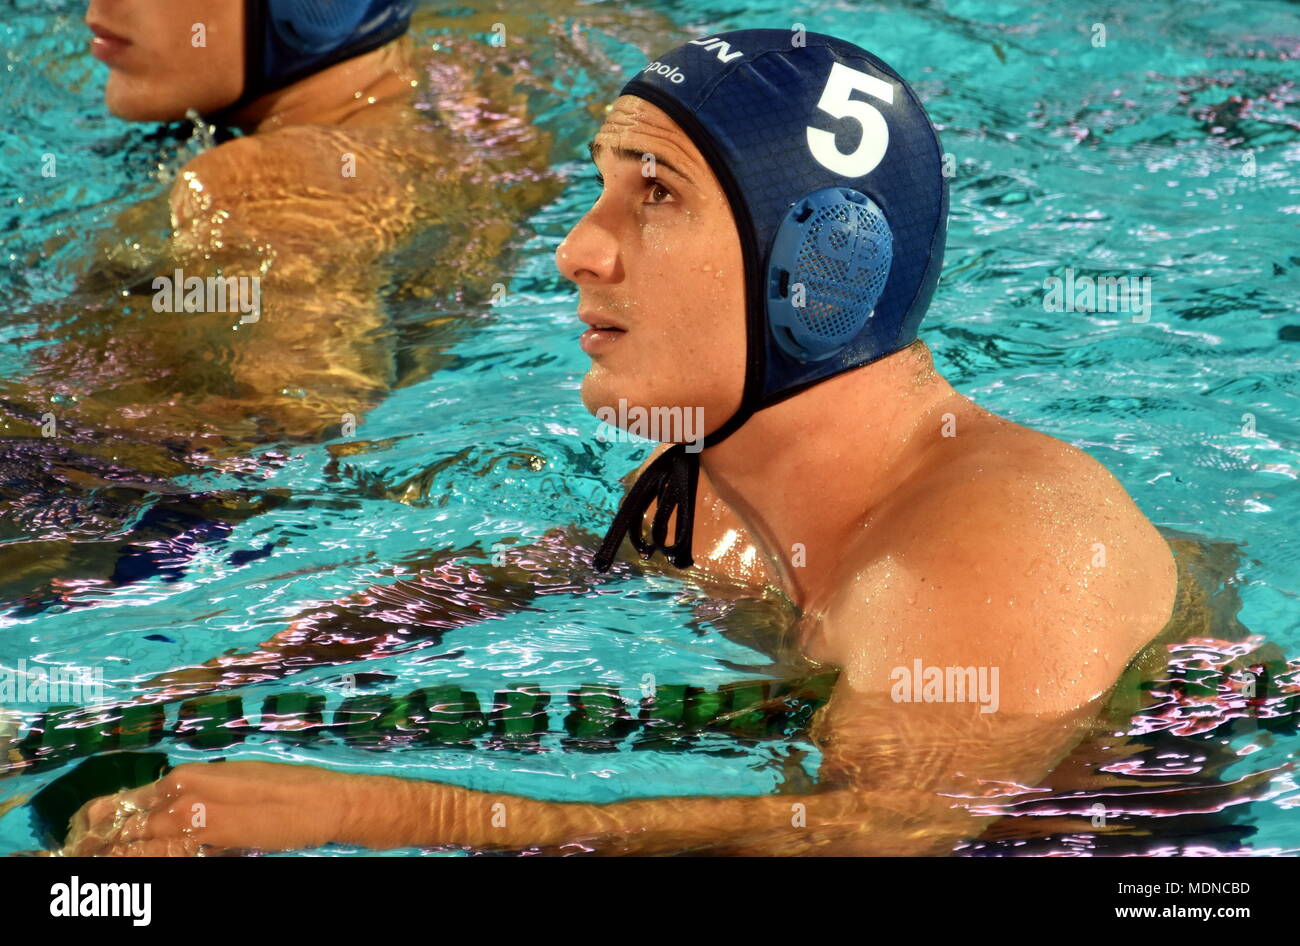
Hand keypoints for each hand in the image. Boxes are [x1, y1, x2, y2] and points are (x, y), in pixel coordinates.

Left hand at [59, 761, 364, 855]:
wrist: (323, 800)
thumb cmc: (281, 788)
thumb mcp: (228, 786)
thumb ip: (191, 801)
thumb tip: (160, 818)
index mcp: (183, 778)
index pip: (122, 804)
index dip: (96, 824)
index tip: (83, 837)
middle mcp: (181, 794)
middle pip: (120, 827)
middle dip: (98, 844)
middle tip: (83, 854)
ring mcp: (194, 819)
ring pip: (136, 844)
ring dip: (116, 854)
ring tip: (100, 860)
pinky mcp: (212, 839)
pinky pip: (167, 855)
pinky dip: (149, 860)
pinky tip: (138, 863)